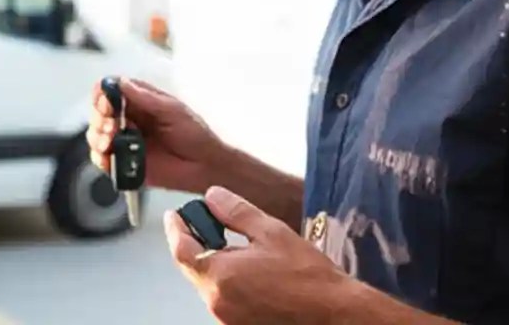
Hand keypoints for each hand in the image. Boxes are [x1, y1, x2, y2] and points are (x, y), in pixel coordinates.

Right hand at [86, 77, 225, 194]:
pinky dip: (101, 158)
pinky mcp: (124, 162)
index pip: (110, 89)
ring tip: (109, 142)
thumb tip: (122, 83)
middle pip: (98, 112)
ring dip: (97, 137)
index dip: (102, 93)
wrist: (205, 166)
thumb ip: (147, 98)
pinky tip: (109, 157)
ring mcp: (124, 140)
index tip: (106, 102)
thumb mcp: (173, 110)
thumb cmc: (195, 134)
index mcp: (139, 100)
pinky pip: (103, 159)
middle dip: (99, 118)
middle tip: (110, 126)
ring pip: (96, 135)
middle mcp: (128, 118)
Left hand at [165, 186, 349, 324]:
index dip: (175, 230)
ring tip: (236, 249)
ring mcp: (228, 319)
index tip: (173, 216)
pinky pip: (225, 300)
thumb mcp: (271, 232)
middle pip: (194, 269)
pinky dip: (230, 283)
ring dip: (216, 266)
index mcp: (220, 276)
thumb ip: (236, 212)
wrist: (335, 315)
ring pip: (210, 285)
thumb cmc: (309, 278)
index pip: (181, 250)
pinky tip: (250, 274)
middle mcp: (218, 302)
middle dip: (197, 245)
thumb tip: (213, 196)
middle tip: (207, 225)